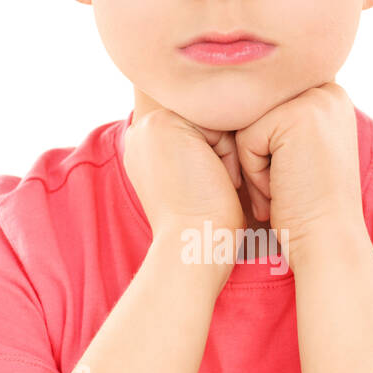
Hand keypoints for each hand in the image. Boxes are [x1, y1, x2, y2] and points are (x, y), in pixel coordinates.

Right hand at [123, 97, 245, 266]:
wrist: (191, 249)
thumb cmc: (202, 227)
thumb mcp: (194, 183)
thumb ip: (196, 154)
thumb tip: (219, 143)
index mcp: (145, 146)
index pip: (200, 135)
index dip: (218, 161)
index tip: (214, 194)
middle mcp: (142, 130)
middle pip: (208, 125)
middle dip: (224, 156)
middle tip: (220, 191)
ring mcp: (152, 124)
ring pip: (217, 125)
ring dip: (229, 158)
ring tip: (221, 188)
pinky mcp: (171, 123)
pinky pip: (221, 127)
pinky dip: (231, 157)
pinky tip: (221, 182)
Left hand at [234, 84, 364, 267]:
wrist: (329, 240)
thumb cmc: (309, 206)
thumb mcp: (301, 153)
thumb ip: (282, 122)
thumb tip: (240, 102)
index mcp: (329, 96)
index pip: (268, 109)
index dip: (267, 150)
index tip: (293, 178)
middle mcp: (326, 91)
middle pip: (256, 114)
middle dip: (261, 156)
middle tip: (287, 186)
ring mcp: (314, 101)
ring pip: (249, 126)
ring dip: (256, 166)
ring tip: (285, 188)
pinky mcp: (295, 118)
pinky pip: (246, 140)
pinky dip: (255, 173)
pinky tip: (281, 190)